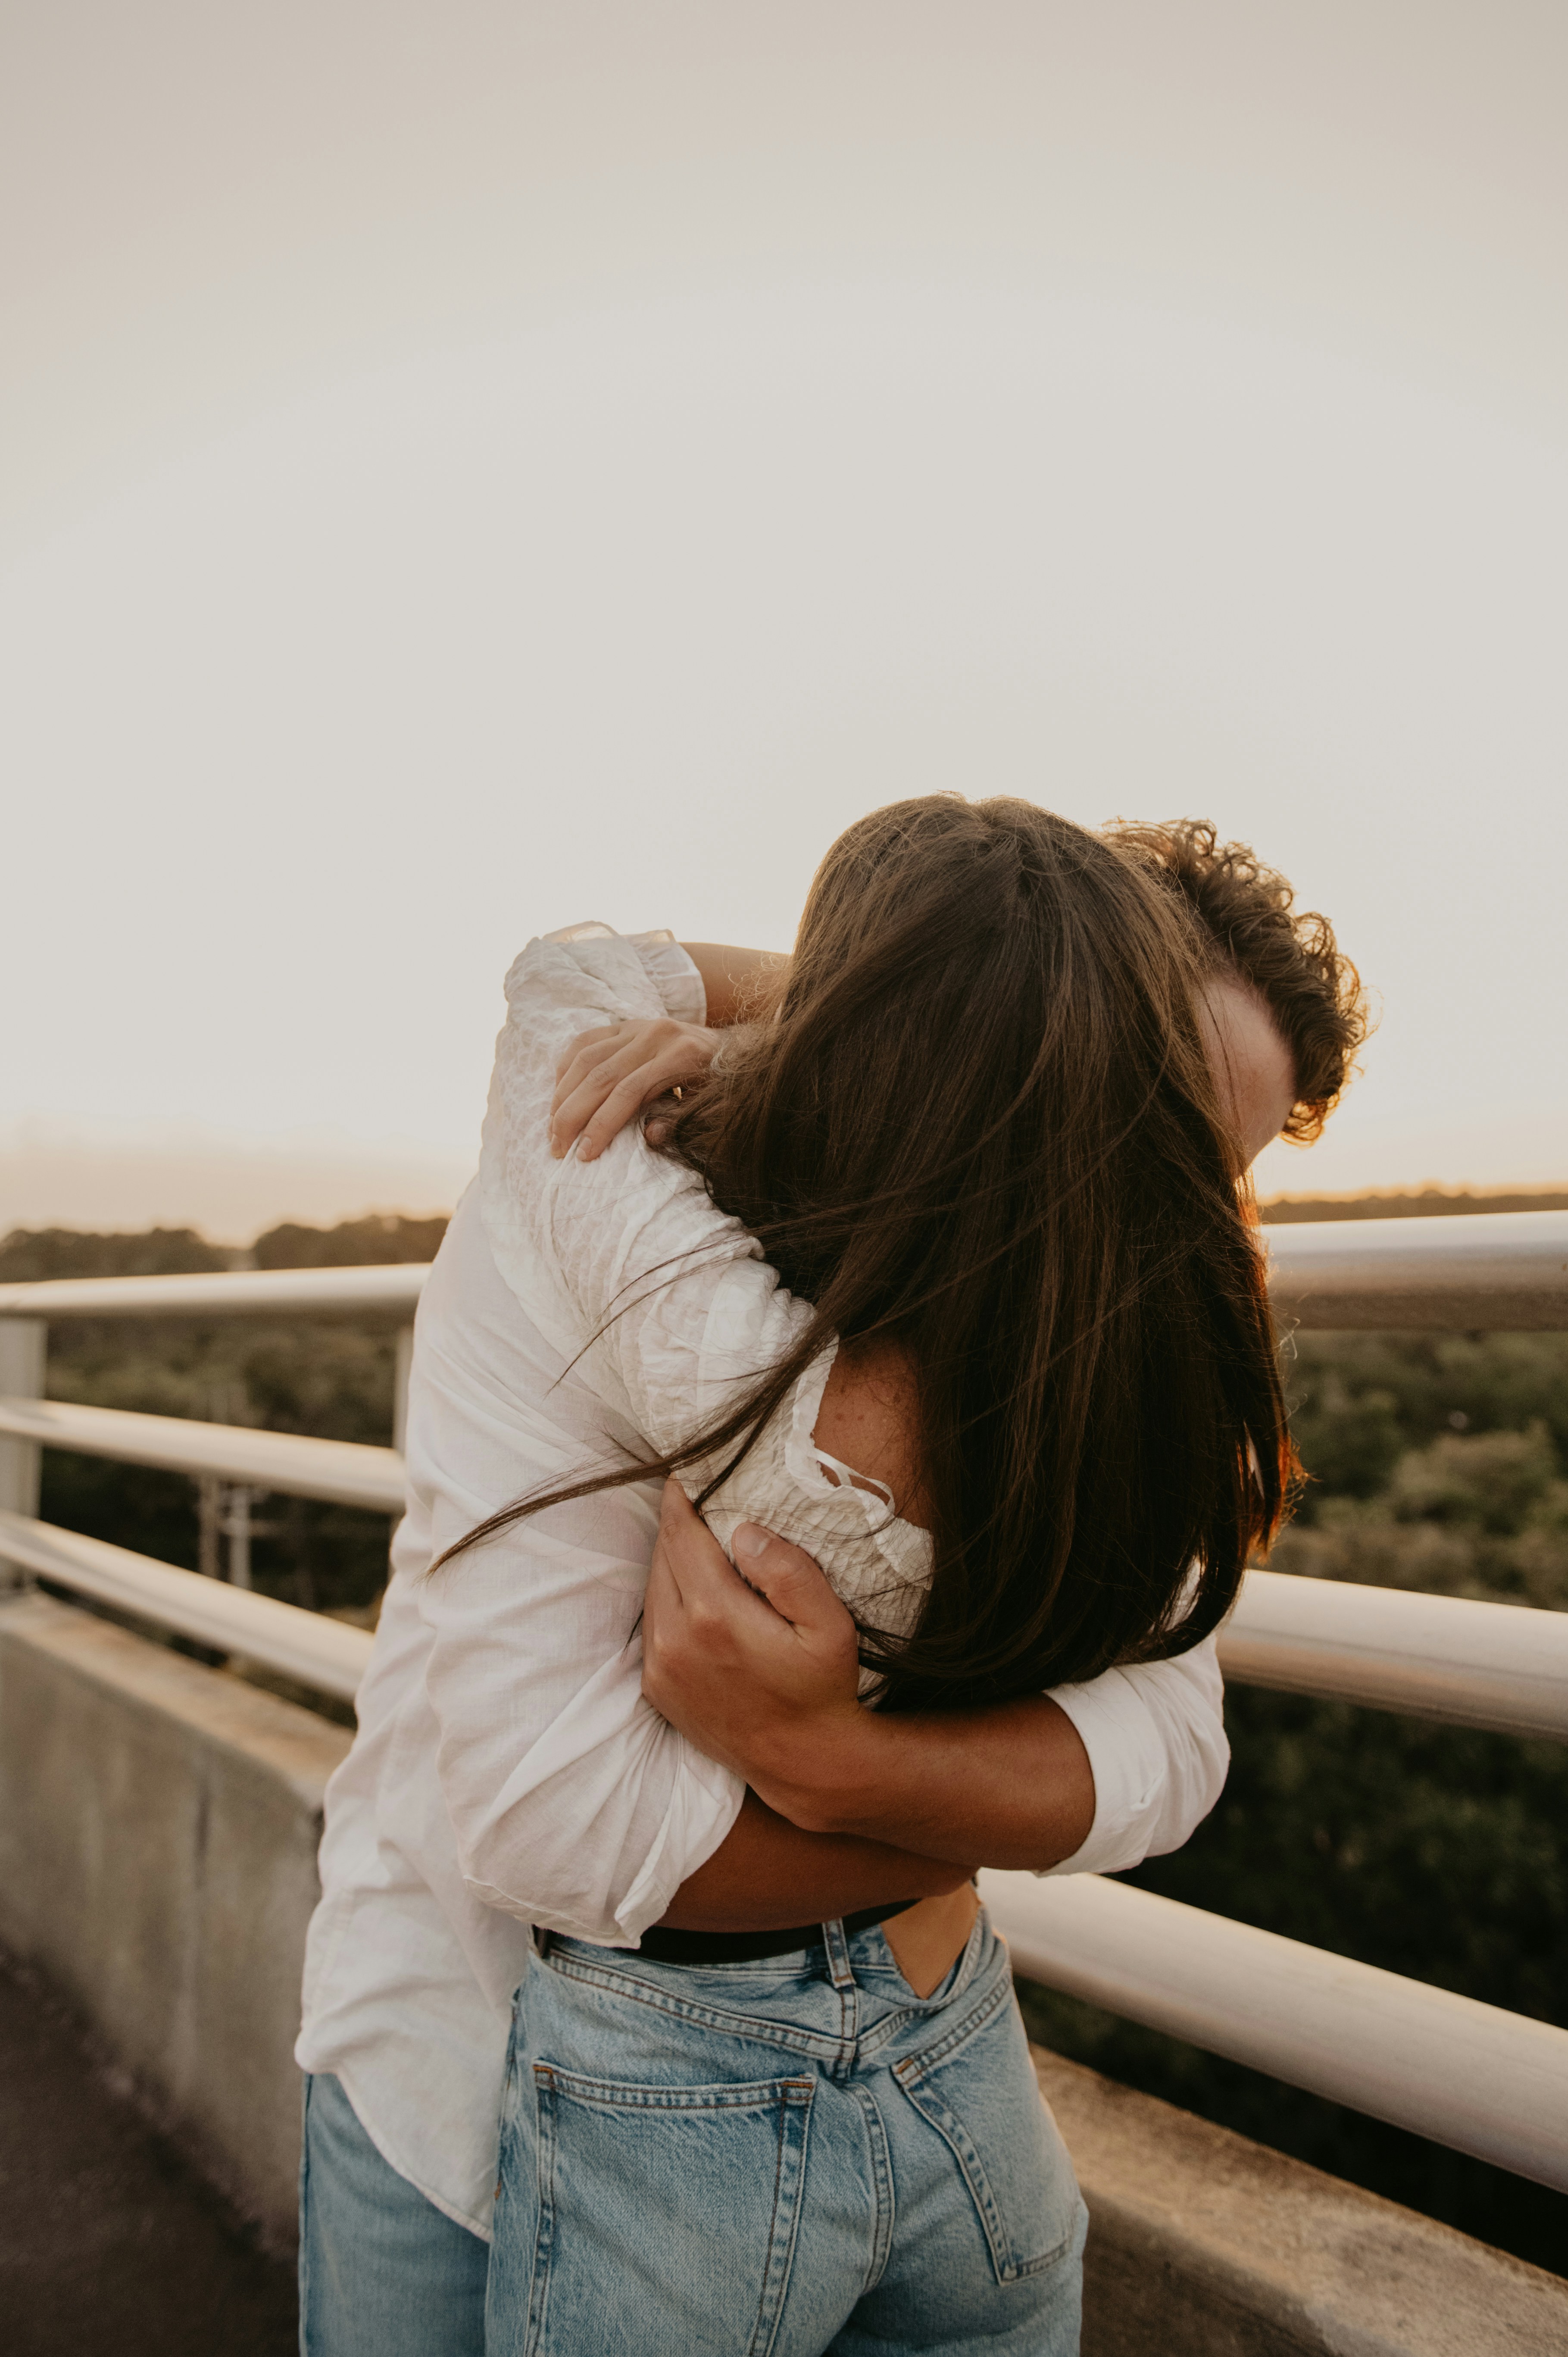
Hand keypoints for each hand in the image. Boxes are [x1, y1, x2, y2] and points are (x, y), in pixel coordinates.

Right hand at [550, 1018, 719, 1160]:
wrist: (732, 1047)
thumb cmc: (721, 1086)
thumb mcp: (711, 1106)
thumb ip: (682, 1120)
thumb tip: (649, 1137)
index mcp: (681, 1055)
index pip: (628, 1092)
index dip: (602, 1125)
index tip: (584, 1154)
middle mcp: (656, 1034)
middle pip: (600, 1075)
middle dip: (572, 1114)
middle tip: (556, 1146)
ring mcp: (638, 1026)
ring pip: (586, 1058)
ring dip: (563, 1095)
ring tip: (552, 1127)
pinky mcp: (626, 1024)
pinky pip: (585, 1041)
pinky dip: (566, 1067)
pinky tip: (558, 1094)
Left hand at [642, 1481, 864, 1814]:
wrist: (802, 1761)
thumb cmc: (823, 1688)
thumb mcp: (830, 1627)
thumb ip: (789, 1572)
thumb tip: (744, 1528)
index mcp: (714, 1616)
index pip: (682, 1533)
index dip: (681, 1496)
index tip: (684, 1471)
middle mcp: (675, 1640)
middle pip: (662, 1555)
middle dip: (677, 1524)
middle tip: (695, 1499)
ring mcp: (659, 1666)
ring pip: (653, 1587)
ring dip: (671, 1560)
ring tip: (697, 1541)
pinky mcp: (655, 1686)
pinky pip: (652, 1623)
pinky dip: (668, 1598)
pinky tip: (696, 1594)